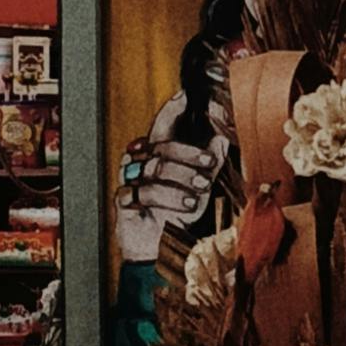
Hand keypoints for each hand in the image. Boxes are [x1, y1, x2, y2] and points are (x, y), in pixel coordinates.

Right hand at [115, 109, 226, 262]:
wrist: (160, 249)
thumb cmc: (177, 214)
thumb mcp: (200, 188)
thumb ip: (210, 163)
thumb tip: (221, 138)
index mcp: (158, 153)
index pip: (162, 124)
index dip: (171, 109)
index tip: (185, 96)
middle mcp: (141, 162)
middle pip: (162, 146)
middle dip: (189, 155)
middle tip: (209, 165)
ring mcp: (130, 180)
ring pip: (155, 168)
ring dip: (182, 181)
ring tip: (198, 195)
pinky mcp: (124, 200)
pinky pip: (144, 192)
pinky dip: (168, 200)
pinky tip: (185, 208)